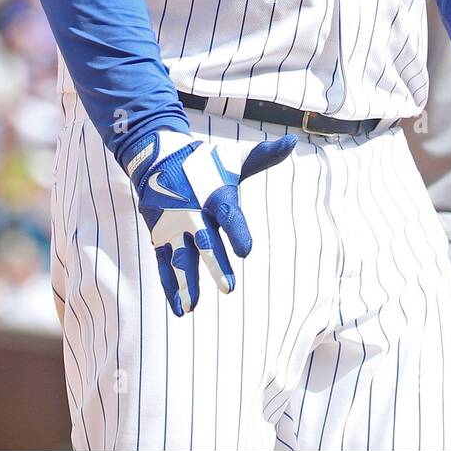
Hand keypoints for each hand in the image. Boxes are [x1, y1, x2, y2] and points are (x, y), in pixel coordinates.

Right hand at [123, 128, 296, 314]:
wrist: (157, 157)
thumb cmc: (205, 164)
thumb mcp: (233, 160)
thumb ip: (264, 157)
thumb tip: (293, 142)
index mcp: (216, 195)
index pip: (229, 215)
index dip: (237, 231)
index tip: (245, 251)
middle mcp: (194, 212)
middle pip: (206, 241)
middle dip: (216, 264)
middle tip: (229, 288)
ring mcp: (174, 226)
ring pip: (181, 257)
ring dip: (187, 282)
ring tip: (193, 307)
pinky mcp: (159, 236)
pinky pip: (163, 263)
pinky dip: (169, 286)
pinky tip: (180, 308)